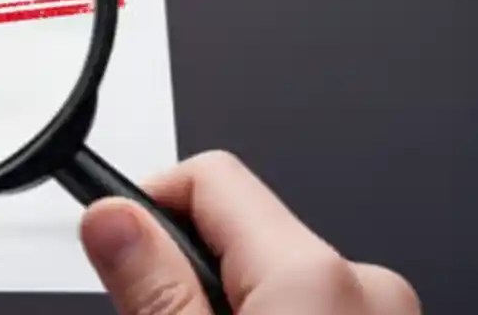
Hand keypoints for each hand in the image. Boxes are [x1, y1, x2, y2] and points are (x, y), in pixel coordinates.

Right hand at [80, 152, 419, 314]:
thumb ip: (155, 289)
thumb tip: (110, 216)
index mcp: (315, 276)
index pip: (211, 176)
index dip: (150, 206)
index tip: (119, 252)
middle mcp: (367, 284)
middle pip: (242, 229)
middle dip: (194, 273)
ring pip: (278, 277)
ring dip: (237, 306)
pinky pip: (316, 309)